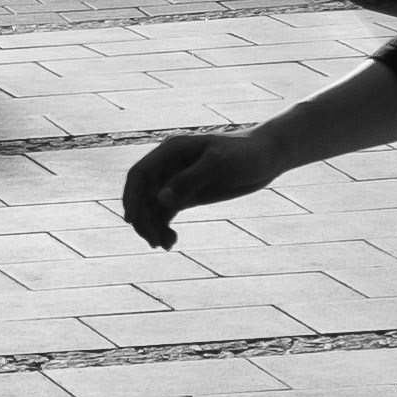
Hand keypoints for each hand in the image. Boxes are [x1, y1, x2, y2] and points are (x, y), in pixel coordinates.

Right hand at [122, 122, 275, 249]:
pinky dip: (163, 229)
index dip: (130, 197)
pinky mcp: (186, 195)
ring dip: (152, 227)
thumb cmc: (244, 155)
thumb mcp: (219, 164)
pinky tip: (171, 242)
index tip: (132, 221)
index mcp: (171, 151)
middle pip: (142, 194)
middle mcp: (169, 166)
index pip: (139, 174)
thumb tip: (161, 199)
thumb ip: (189, 180)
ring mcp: (176, 182)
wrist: (265, 158)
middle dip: (142, 218)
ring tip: (166, 244)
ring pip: (151, 208)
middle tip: (154, 241)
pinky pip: (165, 214)